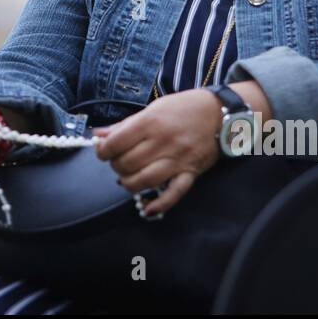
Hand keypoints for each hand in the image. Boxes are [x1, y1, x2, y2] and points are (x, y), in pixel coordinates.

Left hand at [93, 89, 222, 217]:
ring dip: (129, 183)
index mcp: (151, 122)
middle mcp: (164, 141)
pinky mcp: (191, 173)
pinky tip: (148, 210)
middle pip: (128, 163)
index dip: (103, 150)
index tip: (103, 150)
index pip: (116, 142)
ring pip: (145, 180)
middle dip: (116, 165)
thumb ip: (125, 125)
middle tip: (119, 161)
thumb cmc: (183, 108)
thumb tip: (98, 134)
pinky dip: (160, 204)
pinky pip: (175, 193)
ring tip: (127, 177)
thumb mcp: (153, 109)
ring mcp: (178, 159)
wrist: (220, 113)